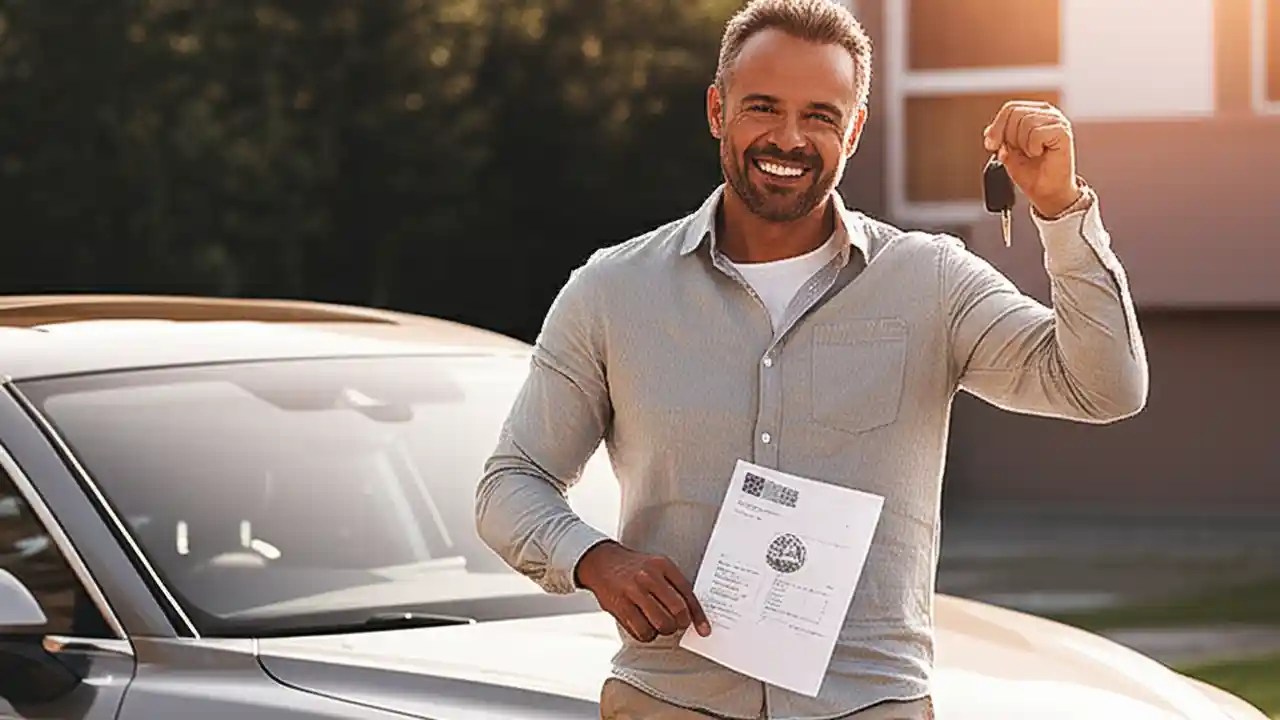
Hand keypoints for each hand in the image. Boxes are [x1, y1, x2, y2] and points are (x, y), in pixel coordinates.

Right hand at [575, 541, 710, 641]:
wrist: (601, 562)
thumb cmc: (632, 567)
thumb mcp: (656, 566)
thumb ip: (673, 585)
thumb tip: (690, 613)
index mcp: (662, 565)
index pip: (687, 593)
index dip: (698, 615)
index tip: (704, 629)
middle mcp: (649, 577)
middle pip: (677, 610)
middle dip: (680, 623)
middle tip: (675, 624)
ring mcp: (633, 591)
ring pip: (661, 623)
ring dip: (664, 630)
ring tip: (658, 625)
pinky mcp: (620, 606)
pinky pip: (642, 631)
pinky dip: (647, 634)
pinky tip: (645, 627)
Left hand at [982, 100, 1082, 217]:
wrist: (1046, 192)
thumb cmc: (1031, 172)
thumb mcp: (1007, 151)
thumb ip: (1000, 137)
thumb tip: (990, 131)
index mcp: (1034, 113)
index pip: (1010, 108)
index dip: (997, 127)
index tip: (991, 145)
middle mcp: (1047, 113)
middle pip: (1015, 113)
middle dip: (1009, 137)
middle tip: (1019, 152)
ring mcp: (1057, 121)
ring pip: (1026, 122)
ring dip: (1023, 144)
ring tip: (1032, 153)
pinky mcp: (1063, 132)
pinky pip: (1037, 133)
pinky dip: (1033, 147)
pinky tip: (1040, 153)